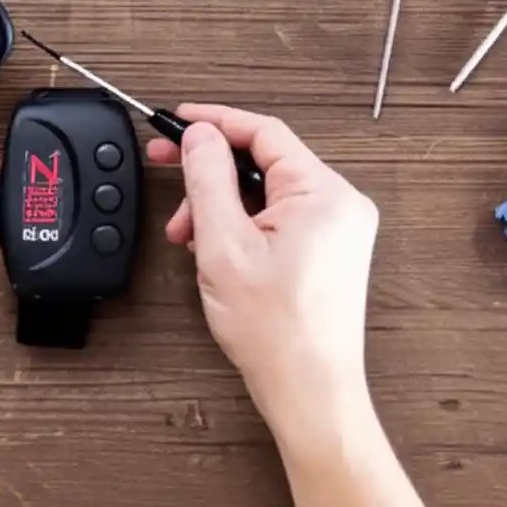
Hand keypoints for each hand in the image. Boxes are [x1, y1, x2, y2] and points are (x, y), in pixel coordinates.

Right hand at [146, 105, 378, 412]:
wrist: (308, 389)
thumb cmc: (277, 332)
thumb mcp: (223, 245)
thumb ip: (208, 180)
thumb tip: (199, 135)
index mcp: (323, 194)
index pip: (264, 131)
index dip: (214, 121)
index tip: (178, 118)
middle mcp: (340, 204)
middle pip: (263, 161)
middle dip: (209, 172)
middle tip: (166, 165)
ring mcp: (338, 228)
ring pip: (266, 191)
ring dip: (220, 203)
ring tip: (188, 234)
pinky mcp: (329, 249)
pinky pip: (278, 216)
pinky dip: (241, 223)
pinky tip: (214, 246)